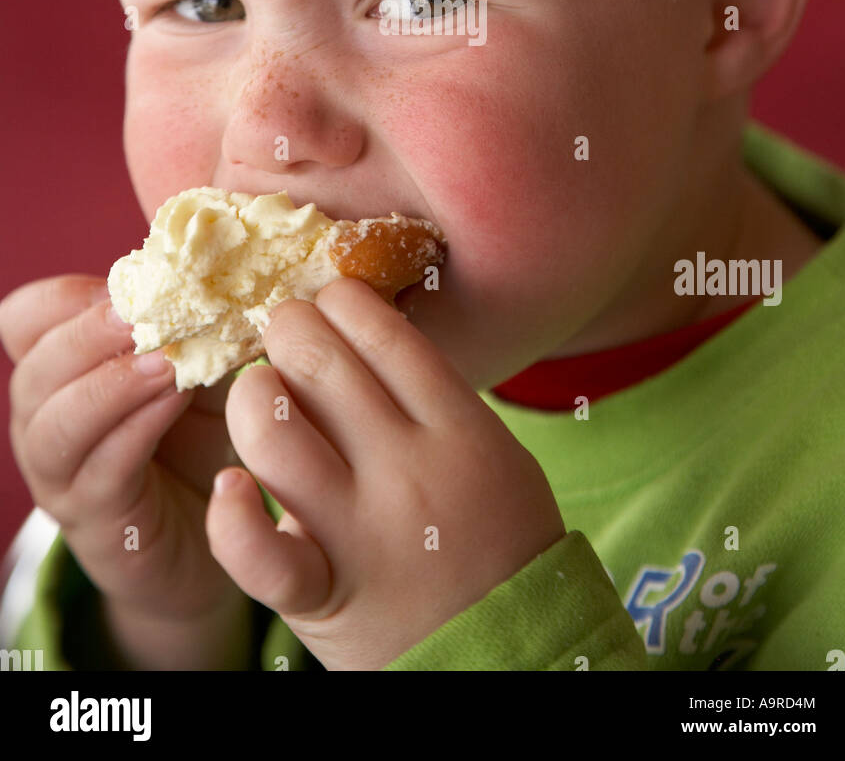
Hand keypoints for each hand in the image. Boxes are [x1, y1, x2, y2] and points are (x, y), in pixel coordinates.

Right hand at [0, 274, 244, 625]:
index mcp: (62, 368)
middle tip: (143, 314)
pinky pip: (102, 469)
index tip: (121, 284)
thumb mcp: (201, 360)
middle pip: (34, 370)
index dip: (63, 298)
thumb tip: (231, 259)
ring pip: (55, 424)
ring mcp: (63, 475)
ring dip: (109, 384)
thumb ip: (198, 317)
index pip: (26, 320)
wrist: (224, 530)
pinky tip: (175, 400)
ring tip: (163, 361)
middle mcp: (46, 419)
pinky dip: (136, 429)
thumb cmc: (207, 430)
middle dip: (87, 335)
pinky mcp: (96, 520)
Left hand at [205, 277, 565, 669]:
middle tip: (284, 332)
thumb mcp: (489, 449)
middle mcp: (406, 470)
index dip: (340, 299)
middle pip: (321, 361)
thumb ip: (429, 396)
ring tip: (259, 393)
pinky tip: (230, 487)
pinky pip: (257, 551)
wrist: (509, 651)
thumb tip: (352, 326)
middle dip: (287, 327)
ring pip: (273, 433)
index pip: (382, 330)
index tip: (327, 301)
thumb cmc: (495, 535)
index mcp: (457, 427)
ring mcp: (359, 533)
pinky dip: (232, 516)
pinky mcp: (321, 595)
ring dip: (252, 396)